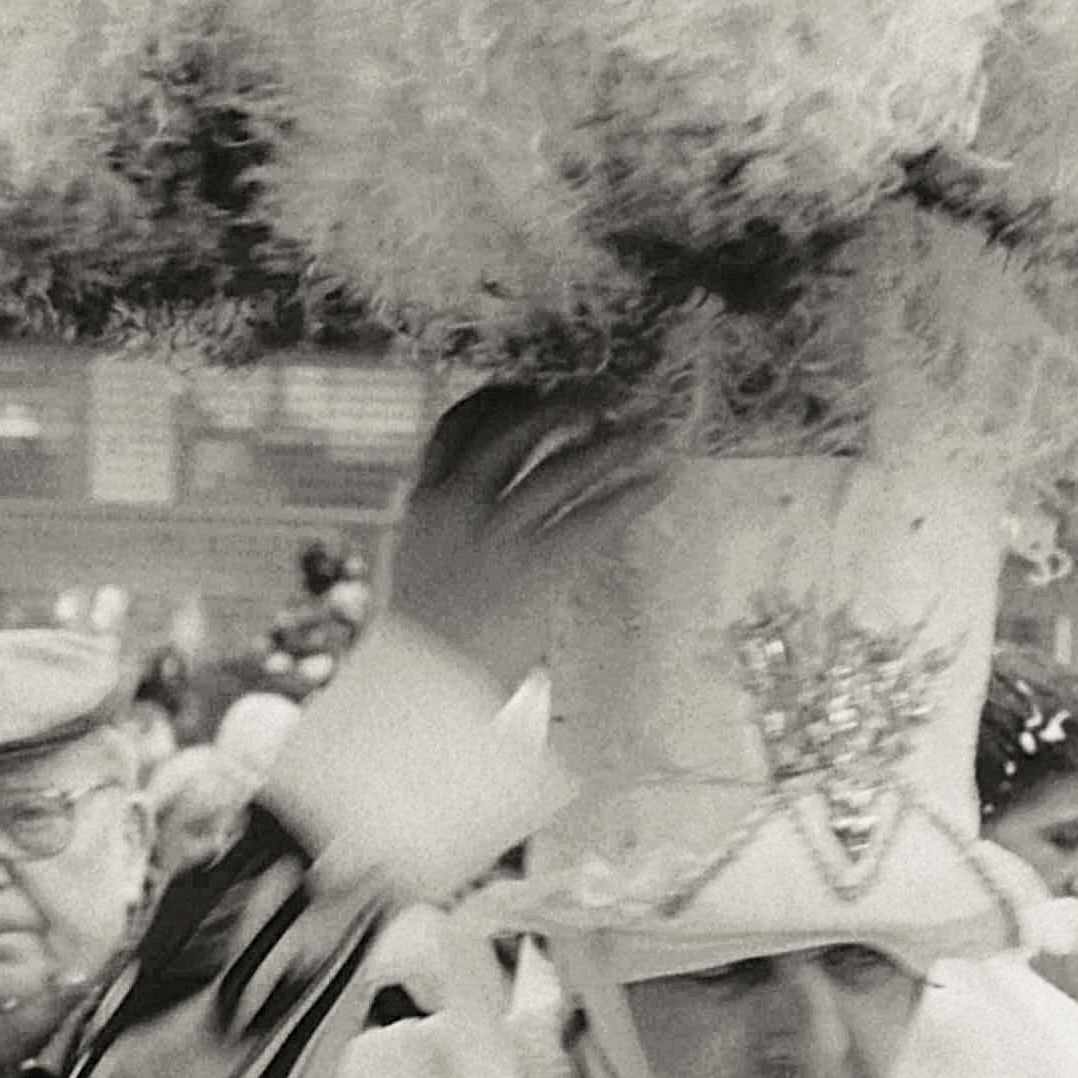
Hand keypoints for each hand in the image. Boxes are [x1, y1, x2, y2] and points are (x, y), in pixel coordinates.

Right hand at [386, 389, 664, 693]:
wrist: (420, 691)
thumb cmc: (425, 639)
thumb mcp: (421, 564)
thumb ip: (447, 527)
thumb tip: (482, 507)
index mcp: (426, 502)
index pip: (458, 423)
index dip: (500, 396)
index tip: (530, 386)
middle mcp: (458, 507)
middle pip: (514, 431)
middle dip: (561, 408)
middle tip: (600, 403)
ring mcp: (497, 537)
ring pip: (560, 469)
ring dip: (608, 447)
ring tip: (642, 437)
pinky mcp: (535, 570)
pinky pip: (592, 518)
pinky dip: (630, 495)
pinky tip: (657, 484)